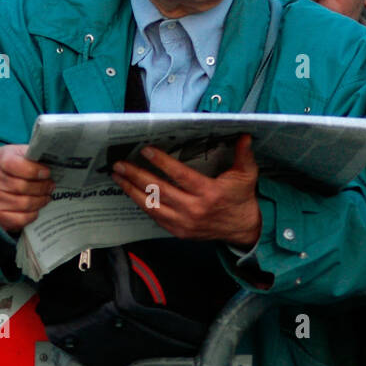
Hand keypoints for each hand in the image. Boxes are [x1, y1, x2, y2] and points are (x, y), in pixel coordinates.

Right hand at [0, 144, 53, 233]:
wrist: (3, 178)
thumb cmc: (19, 164)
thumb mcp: (25, 153)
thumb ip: (35, 156)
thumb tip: (54, 162)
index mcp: (1, 157)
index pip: (12, 164)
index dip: (32, 170)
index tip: (47, 173)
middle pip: (21, 186)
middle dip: (42, 187)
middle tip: (51, 186)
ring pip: (23, 204)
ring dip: (40, 201)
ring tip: (46, 196)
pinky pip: (19, 219)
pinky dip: (32, 215)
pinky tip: (36, 208)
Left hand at [112, 134, 261, 247]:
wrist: (243, 229)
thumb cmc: (242, 198)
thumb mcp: (247, 174)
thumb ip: (244, 154)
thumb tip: (244, 134)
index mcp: (209, 193)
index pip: (180, 176)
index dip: (162, 162)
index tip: (146, 150)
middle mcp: (194, 209)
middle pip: (159, 191)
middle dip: (136, 176)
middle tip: (120, 164)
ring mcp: (184, 223)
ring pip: (152, 206)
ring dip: (132, 191)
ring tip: (118, 177)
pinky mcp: (179, 232)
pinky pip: (155, 217)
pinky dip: (141, 204)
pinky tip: (131, 192)